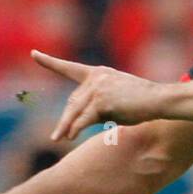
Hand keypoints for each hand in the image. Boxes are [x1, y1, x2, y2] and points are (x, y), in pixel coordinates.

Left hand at [31, 51, 160, 140]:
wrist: (159, 100)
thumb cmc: (142, 103)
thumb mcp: (116, 100)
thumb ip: (97, 106)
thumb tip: (77, 125)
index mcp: (98, 74)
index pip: (69, 68)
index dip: (50, 62)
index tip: (34, 54)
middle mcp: (96, 77)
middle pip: (73, 101)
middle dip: (65, 120)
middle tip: (56, 136)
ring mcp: (98, 88)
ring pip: (75, 111)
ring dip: (66, 127)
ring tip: (57, 139)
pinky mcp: (102, 101)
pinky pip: (84, 118)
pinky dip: (76, 128)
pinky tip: (70, 137)